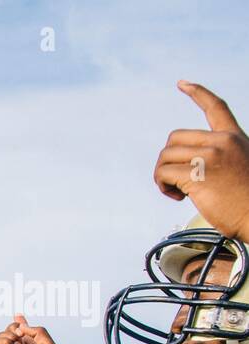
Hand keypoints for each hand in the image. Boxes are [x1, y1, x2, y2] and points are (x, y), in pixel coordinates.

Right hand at [0, 315, 57, 343]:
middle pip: (13, 328)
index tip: (18, 316)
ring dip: (11, 336)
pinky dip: (4, 342)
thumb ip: (39, 331)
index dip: (22, 322)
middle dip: (16, 327)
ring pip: (4, 333)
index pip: (25, 329)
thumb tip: (22, 326)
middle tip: (21, 335)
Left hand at [153, 82, 248, 239]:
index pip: (215, 107)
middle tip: (175, 180)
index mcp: (234, 138)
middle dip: (167, 159)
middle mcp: (222, 143)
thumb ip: (216, 158)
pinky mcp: (198, 175)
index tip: (181, 83)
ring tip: (176, 191)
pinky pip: (163, 174)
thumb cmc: (246, 199)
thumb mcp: (237, 167)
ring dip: (162, 175)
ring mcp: (209, 157)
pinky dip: (163, 186)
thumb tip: (186, 167)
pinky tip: (177, 197)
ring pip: (165, 156)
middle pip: (174, 138)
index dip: (197, 93)